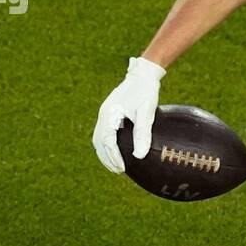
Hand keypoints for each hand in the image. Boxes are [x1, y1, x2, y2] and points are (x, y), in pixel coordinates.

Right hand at [92, 56, 165, 173]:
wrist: (143, 74)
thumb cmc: (145, 92)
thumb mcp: (146, 113)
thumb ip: (142, 134)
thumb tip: (139, 156)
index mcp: (109, 114)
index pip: (107, 142)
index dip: (113, 157)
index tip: (122, 168)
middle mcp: (104, 114)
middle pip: (99, 142)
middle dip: (107, 158)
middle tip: (118, 171)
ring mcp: (105, 113)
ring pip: (99, 138)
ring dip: (105, 152)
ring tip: (116, 164)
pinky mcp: (110, 112)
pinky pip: (104, 132)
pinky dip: (107, 144)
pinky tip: (117, 150)